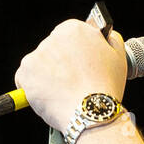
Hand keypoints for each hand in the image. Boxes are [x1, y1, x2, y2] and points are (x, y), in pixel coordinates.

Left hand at [15, 18, 126, 132]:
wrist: (91, 113)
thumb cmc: (106, 88)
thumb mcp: (119, 58)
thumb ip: (111, 40)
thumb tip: (107, 34)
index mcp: (74, 29)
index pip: (67, 38)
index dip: (74, 57)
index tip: (79, 69)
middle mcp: (53, 38)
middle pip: (52, 53)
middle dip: (60, 68)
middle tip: (73, 86)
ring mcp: (37, 55)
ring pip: (39, 67)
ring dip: (47, 79)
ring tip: (64, 95)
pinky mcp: (25, 73)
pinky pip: (24, 81)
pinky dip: (33, 90)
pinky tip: (50, 98)